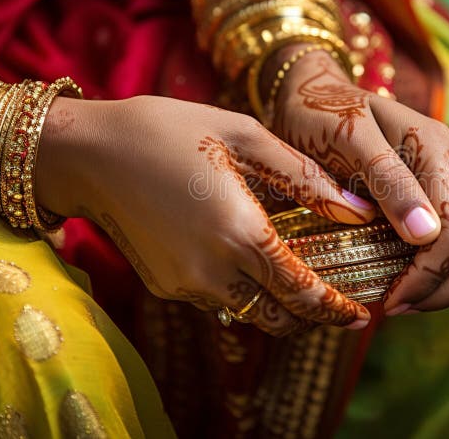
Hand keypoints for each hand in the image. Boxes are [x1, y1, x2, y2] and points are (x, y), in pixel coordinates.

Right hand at [35, 96, 374, 335]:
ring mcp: (184, 283)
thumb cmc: (169, 129)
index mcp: (238, 230)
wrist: (87, 151)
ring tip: (300, 283)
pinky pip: (218, 300)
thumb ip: (304, 176)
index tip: (361, 316)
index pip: (300, 290)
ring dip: (278, 307)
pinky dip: (244, 293)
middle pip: (277, 317)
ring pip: (248, 314)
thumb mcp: (244, 136)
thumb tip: (357, 208)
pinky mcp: (164, 285)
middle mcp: (212, 269)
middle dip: (313, 317)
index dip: (335, 308)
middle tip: (338, 305)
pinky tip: (252, 263)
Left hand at [272, 48, 448, 313]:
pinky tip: (407, 281)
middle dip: (446, 288)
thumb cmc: (320, 116)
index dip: (430, 276)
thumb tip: (427, 234)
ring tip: (402, 300)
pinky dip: (445, 272)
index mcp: (436, 146)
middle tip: (398, 307)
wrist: (315, 96)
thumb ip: (387, 179)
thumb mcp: (345, 139)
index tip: (390, 302)